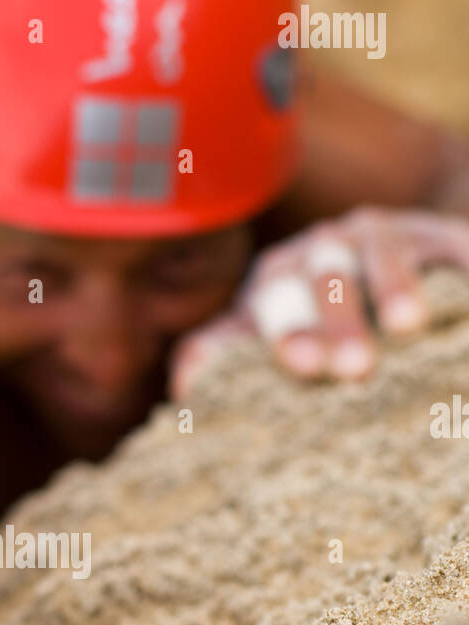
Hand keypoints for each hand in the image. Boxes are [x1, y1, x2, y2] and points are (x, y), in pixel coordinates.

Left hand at [170, 207, 468, 396]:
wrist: (384, 271)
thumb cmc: (314, 326)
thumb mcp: (265, 334)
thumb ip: (218, 354)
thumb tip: (184, 390)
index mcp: (276, 279)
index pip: (272, 303)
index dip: (287, 331)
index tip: (303, 366)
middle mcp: (324, 249)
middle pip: (324, 277)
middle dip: (338, 319)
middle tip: (354, 367)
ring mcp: (381, 236)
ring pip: (383, 252)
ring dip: (394, 286)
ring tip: (410, 326)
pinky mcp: (435, 234)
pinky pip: (449, 243)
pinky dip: (460, 259)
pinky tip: (468, 275)